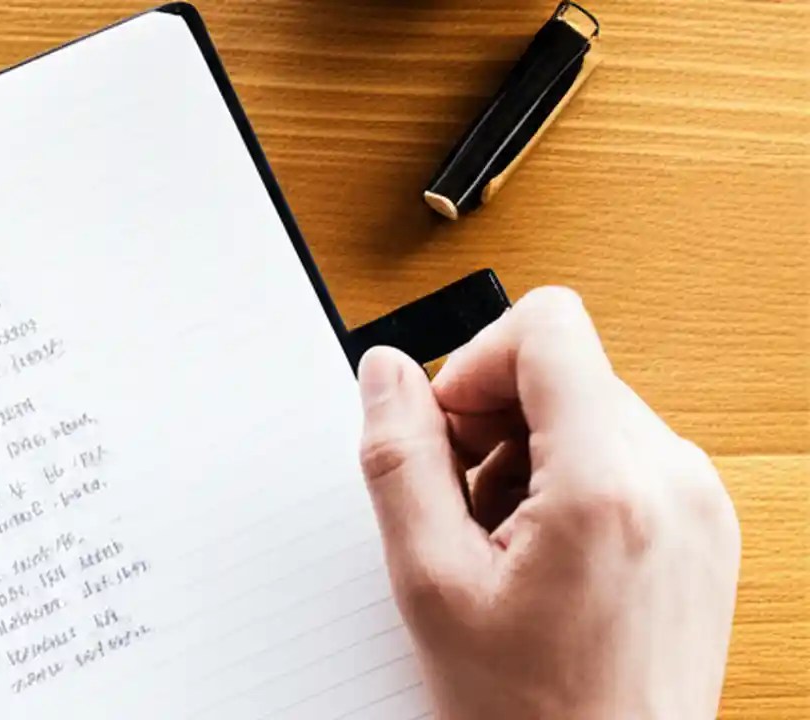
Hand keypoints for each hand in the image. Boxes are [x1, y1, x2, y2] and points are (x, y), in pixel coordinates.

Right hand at [357, 287, 739, 719]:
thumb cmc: (531, 716)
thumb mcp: (432, 583)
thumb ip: (400, 461)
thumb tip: (387, 373)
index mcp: (610, 483)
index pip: (547, 326)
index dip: (474, 360)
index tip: (445, 427)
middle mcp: (673, 477)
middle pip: (563, 368)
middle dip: (492, 419)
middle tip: (460, 504)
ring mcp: (697, 501)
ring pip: (586, 409)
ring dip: (524, 454)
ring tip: (497, 542)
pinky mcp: (700, 523)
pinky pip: (620, 452)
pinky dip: (564, 479)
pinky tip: (535, 552)